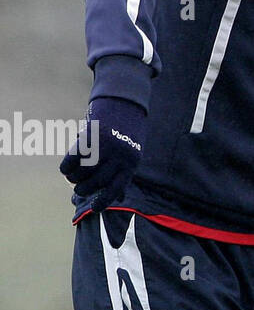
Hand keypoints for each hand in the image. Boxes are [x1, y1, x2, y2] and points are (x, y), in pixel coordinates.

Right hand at [60, 94, 146, 210]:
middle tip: (78, 189)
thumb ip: (124, 174)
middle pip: (97, 181)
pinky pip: (75, 156)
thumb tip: (120, 198)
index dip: (103, 201)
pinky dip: (67, 165)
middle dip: (85, 188)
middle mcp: (119, 157)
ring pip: (85, 171)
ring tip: (71, 178)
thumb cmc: (128, 131)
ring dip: (74, 178)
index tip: (94, 208)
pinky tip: (65, 169)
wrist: (125, 101)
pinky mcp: (92, 135)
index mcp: (130, 164)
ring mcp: (106, 146)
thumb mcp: (131, 153)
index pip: (115, 189)